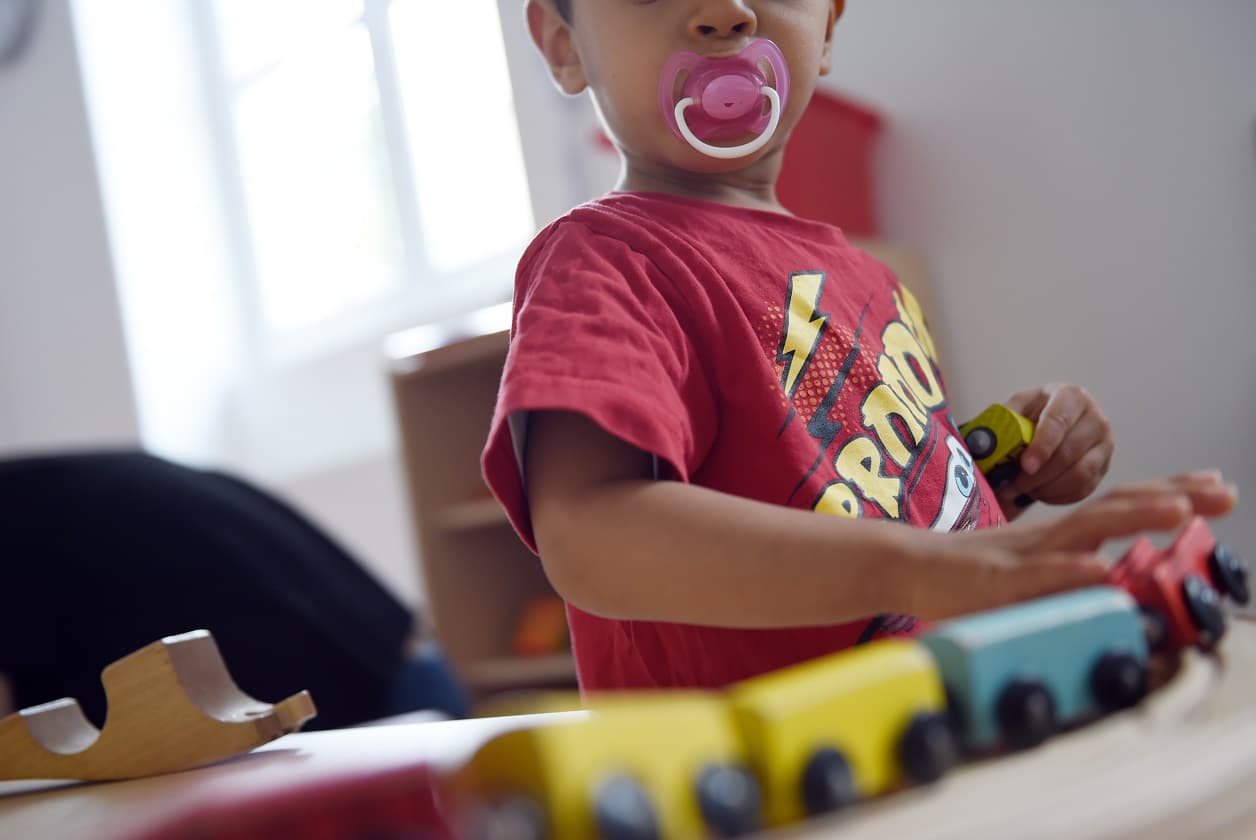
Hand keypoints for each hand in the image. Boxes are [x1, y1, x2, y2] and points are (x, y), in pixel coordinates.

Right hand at [904, 471, 1237, 619]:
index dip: (1171, 493)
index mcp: (1060, 536)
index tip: (1217, 485)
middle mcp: (1049, 538)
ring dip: (1134, 517)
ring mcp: (1023, 556)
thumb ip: (1072, 572)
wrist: (905, 569)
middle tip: (1223, 490)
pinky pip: (1036, 576)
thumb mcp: (1032, 572)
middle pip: (1116, 507)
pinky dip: (1070, 571)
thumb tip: (1121, 579)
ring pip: (1084, 530)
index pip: (1123, 506)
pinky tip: (1100, 569)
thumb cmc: (967, 576)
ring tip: (1179, 510)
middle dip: (1174, 496)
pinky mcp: (995, 581)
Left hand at [999, 383, 1112, 514]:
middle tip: (1012, 486)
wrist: (1052, 423)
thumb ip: (1003, 421)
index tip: (1025, 466)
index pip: (1058, 421)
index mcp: (1070, 396)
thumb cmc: (1031, 416)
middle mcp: (1095, 418)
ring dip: (1046, 488)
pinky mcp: (1104, 467)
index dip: (1042, 446)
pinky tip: (1039, 492)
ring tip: (1023, 489)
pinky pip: (1083, 489)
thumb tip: (984, 443)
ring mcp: (1104, 444)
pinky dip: (1057, 496)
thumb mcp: (1016, 408)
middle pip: (1068, 453)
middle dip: (1037, 476)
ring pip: (1079, 475)